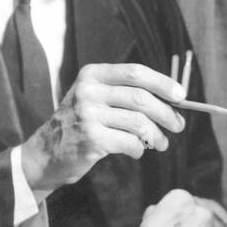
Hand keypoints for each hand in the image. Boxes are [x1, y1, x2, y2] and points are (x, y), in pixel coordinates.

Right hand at [20, 63, 185, 192]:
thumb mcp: (97, 98)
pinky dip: (140, 149)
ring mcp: (88, 115)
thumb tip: (174, 100)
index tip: (182, 96)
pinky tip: (137, 151)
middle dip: (166, 113)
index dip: (163, 83)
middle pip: (141, 98)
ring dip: (157, 135)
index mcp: (93, 74)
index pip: (135, 72)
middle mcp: (89, 91)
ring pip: (139, 122)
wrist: (45, 154)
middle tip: (179, 125)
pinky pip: (130, 142)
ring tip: (162, 144)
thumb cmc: (81, 124)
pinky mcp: (91, 139)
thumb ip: (128, 94)